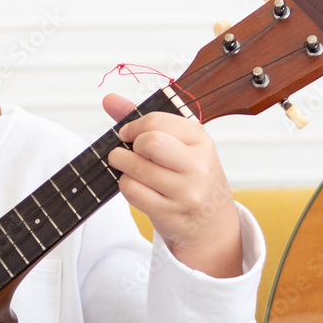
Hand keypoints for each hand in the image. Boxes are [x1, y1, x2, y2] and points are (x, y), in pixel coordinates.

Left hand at [103, 93, 242, 277]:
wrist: (213, 223)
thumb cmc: (191, 177)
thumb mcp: (180, 144)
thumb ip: (144, 119)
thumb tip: (109, 99)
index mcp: (201, 140)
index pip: (157, 121)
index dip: (133, 125)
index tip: (127, 133)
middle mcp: (198, 165)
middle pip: (149, 142)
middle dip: (130, 145)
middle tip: (127, 151)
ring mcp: (186, 191)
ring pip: (136, 168)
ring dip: (122, 165)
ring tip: (125, 165)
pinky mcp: (170, 213)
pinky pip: (132, 191)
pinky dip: (125, 185)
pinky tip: (134, 184)